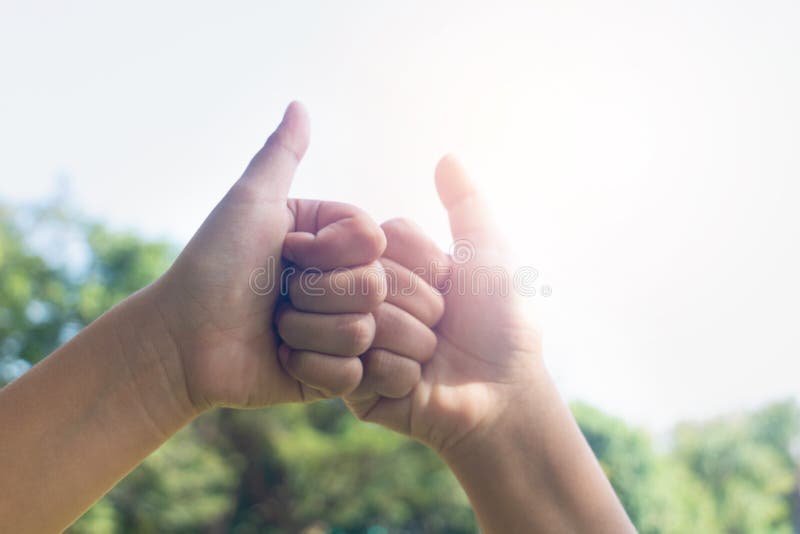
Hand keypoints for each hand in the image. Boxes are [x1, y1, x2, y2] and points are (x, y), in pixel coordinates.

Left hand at [149, 102, 385, 411]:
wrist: (183, 339)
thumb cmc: (214, 265)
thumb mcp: (250, 203)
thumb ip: (281, 155)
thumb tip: (299, 104)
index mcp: (334, 243)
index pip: (374, 240)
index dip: (329, 250)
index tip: (285, 251)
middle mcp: (346, 284)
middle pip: (376, 287)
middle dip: (316, 293)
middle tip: (278, 295)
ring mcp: (344, 330)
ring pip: (365, 331)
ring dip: (308, 331)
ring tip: (275, 329)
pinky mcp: (337, 375)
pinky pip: (352, 373)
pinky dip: (310, 366)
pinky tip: (282, 358)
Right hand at [279, 155, 540, 450]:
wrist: (503, 393)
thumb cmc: (501, 323)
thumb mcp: (489, 254)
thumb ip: (467, 204)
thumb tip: (446, 155)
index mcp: (387, 264)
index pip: (379, 240)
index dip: (424, 265)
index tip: (448, 286)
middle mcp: (360, 296)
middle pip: (367, 281)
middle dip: (420, 307)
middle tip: (442, 328)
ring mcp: (347, 339)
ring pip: (359, 323)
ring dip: (411, 343)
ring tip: (428, 358)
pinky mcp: (345, 385)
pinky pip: (356, 366)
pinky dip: (398, 375)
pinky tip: (414, 383)